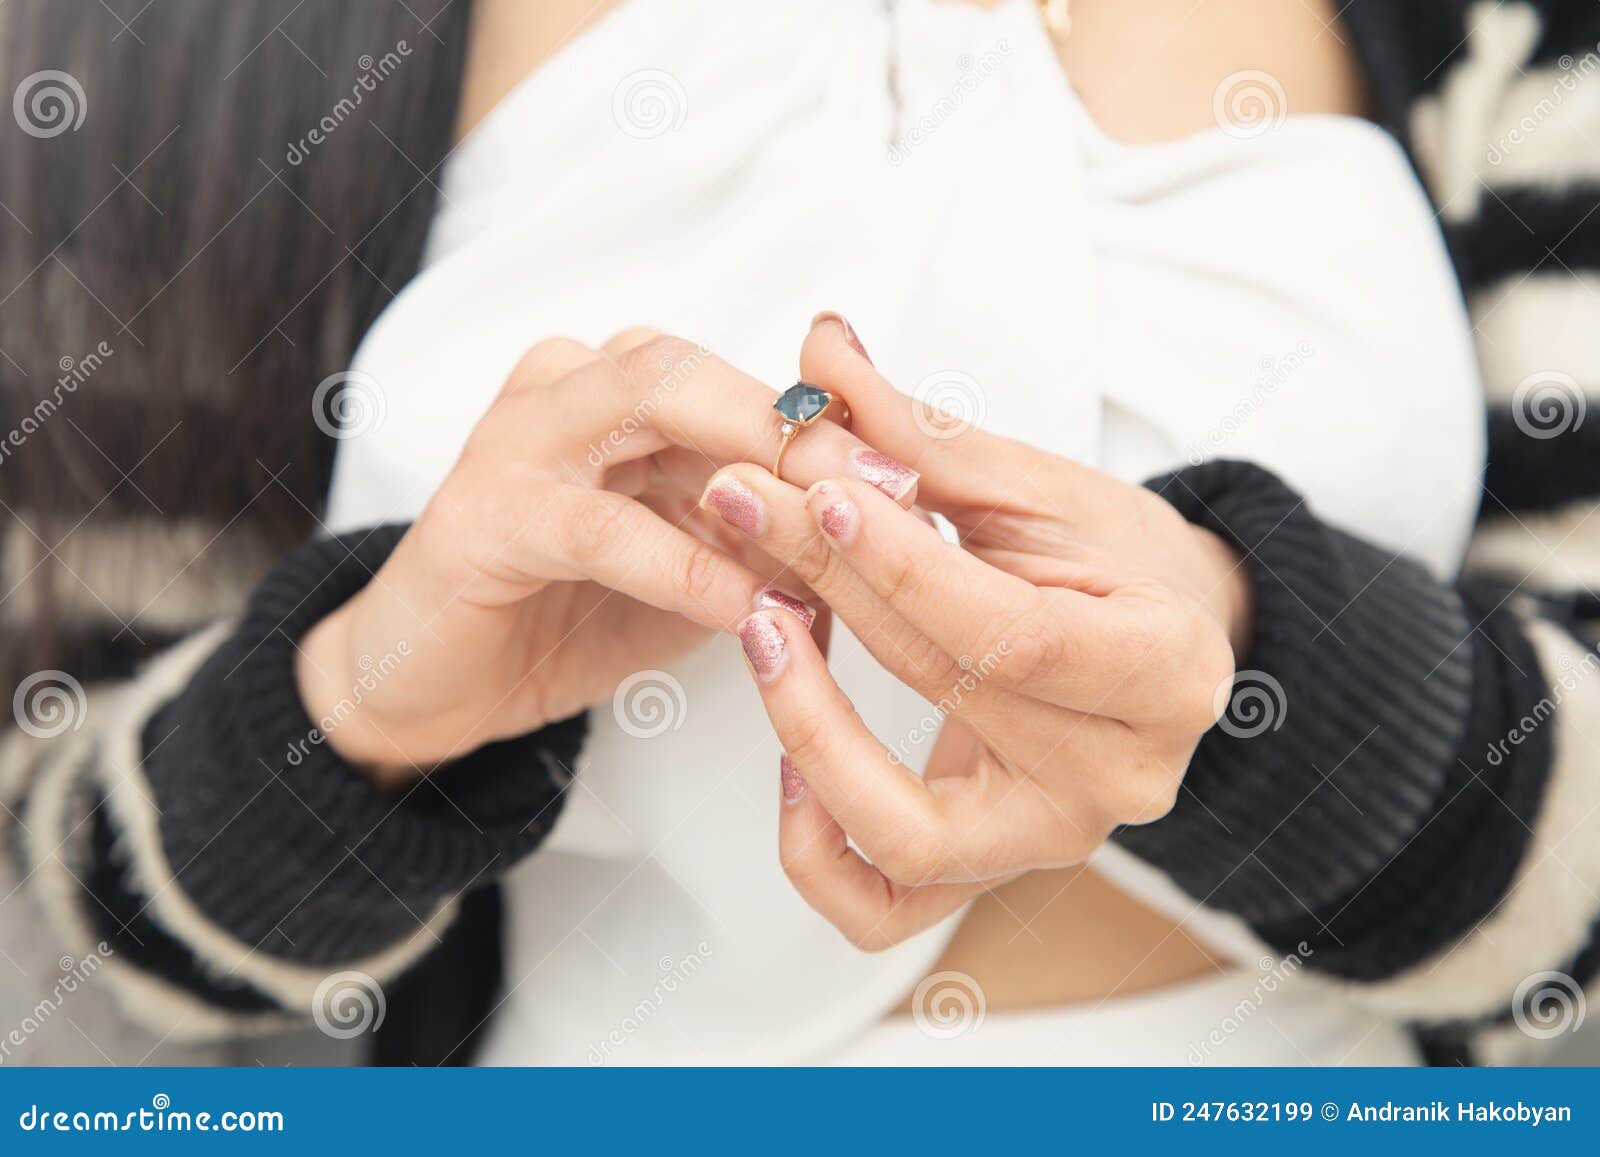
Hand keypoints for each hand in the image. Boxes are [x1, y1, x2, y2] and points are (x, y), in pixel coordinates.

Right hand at [296, 329, 913, 784]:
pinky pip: (602, 526)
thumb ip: (765, 536)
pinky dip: (686, 565)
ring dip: (758, 475)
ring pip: (652, 404)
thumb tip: (886, 536)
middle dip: (808, 425)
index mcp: (622, 387)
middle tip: (897, 488)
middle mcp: (571, 387)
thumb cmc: (569, 611)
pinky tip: (748, 606)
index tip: (923, 473)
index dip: (835, 421)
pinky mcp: (483, 517)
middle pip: (704, 368)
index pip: (742, 377)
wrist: (434, 681)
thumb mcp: (690, 565)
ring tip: (838, 539)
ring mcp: (519, 440)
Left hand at [697, 315, 1248, 947]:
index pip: (1010, 630)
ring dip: (810, 730)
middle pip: (946, 692)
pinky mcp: (988, 869)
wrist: (1162, 638)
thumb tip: (818, 349)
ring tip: (761, 622)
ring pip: (903, 835)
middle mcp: (1117, 777)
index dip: (900, 560)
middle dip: (827, 582)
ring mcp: (1051, 839)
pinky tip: (784, 756)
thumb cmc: (1116, 560)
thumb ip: (924, 436)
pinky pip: (880, 907)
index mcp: (1164, 669)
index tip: (811, 479)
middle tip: (743, 498)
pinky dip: (816, 848)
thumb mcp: (1036, 488)